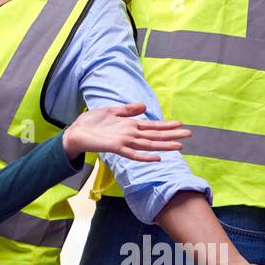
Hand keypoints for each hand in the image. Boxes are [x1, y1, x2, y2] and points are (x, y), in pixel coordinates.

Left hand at [61, 102, 188, 161]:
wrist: (75, 132)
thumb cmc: (92, 122)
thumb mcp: (111, 111)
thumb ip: (128, 110)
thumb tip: (144, 106)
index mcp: (130, 126)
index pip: (152, 126)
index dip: (166, 125)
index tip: (181, 124)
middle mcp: (131, 135)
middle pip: (155, 135)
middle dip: (172, 135)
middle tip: (189, 134)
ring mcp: (125, 142)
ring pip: (149, 144)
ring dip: (164, 145)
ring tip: (179, 145)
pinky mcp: (116, 147)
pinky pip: (133, 154)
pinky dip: (145, 157)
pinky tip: (157, 157)